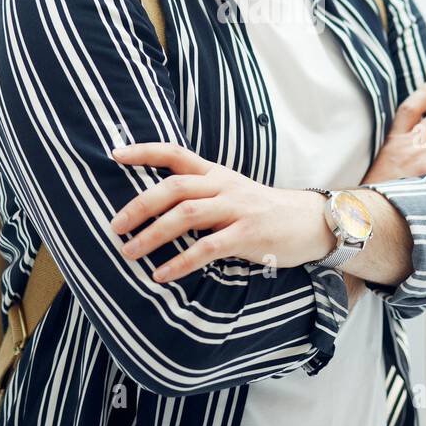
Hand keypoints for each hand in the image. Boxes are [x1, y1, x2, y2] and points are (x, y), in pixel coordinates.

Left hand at [107, 142, 333, 282]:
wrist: (312, 222)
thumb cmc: (264, 212)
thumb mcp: (232, 193)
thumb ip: (201, 195)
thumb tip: (156, 209)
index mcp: (216, 173)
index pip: (175, 154)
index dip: (144, 151)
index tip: (115, 154)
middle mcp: (224, 186)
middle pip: (174, 187)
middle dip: (139, 205)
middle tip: (114, 226)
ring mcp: (237, 209)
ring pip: (186, 214)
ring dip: (153, 235)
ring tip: (129, 252)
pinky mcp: (248, 234)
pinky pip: (208, 247)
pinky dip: (180, 261)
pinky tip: (161, 274)